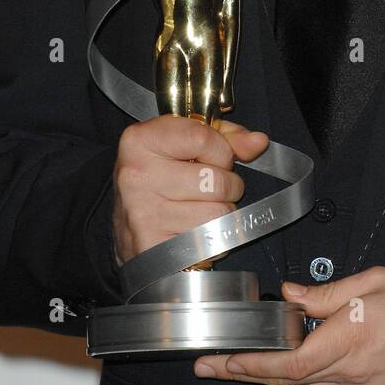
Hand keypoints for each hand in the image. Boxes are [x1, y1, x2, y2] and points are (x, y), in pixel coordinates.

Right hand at [111, 116, 268, 264]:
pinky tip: (195, 232)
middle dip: (225, 186)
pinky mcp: (154, 247)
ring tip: (199, 210)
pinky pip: (211, 242)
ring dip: (220, 214)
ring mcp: (143, 213)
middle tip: (207, 189)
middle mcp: (137, 175)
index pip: (203, 137)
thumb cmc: (159, 180)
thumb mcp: (184, 145)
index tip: (214, 157)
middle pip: (216, 180)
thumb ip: (225, 137)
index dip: (221, 150)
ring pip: (218, 213)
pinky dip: (213, 240)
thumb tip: (258, 142)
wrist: (125, 228)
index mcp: (140, 140)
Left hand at [194, 266, 384, 384]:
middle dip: (245, 372)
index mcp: (349, 339)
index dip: (251, 364)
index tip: (224, 360)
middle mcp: (351, 373)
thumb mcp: (375, 282)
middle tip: (211, 368)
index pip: (288, 360)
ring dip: (274, 374)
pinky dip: (308, 377)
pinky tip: (299, 364)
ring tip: (245, 363)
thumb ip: (328, 292)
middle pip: (287, 378)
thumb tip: (293, 293)